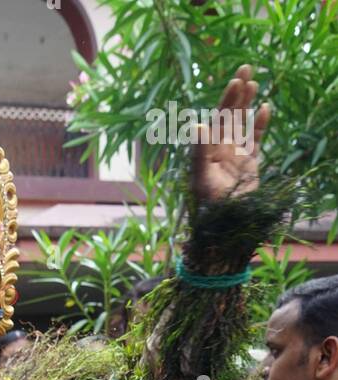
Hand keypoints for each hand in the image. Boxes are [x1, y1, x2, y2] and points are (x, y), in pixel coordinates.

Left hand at [192, 65, 269, 202]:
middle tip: (246, 68)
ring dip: (247, 103)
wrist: (226, 226)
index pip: (218, 118)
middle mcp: (220, 148)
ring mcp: (235, 155)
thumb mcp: (202, 177)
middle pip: (230, 115)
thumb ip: (199, 152)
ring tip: (254, 82)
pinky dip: (261, 125)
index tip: (236, 81)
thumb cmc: (209, 205)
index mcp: (208, 149)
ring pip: (243, 123)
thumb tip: (198, 124)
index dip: (227, 99)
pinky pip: (256, 139)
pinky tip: (265, 108)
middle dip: (237, 93)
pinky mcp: (250, 164)